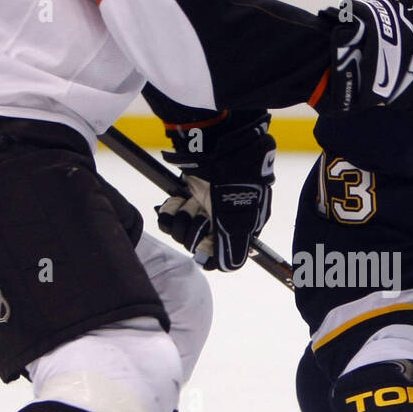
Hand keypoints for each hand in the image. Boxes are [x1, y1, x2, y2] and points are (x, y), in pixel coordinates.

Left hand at [156, 113, 273, 270]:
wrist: (216, 143)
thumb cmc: (233, 181)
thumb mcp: (237, 219)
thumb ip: (233, 248)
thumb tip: (229, 268)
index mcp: (243, 224)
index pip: (223, 252)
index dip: (211, 248)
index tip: (206, 240)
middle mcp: (223, 217)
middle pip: (199, 242)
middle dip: (194, 230)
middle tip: (200, 213)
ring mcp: (205, 205)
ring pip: (182, 230)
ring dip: (182, 218)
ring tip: (189, 201)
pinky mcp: (187, 194)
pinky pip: (170, 215)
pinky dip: (169, 209)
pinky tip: (175, 200)